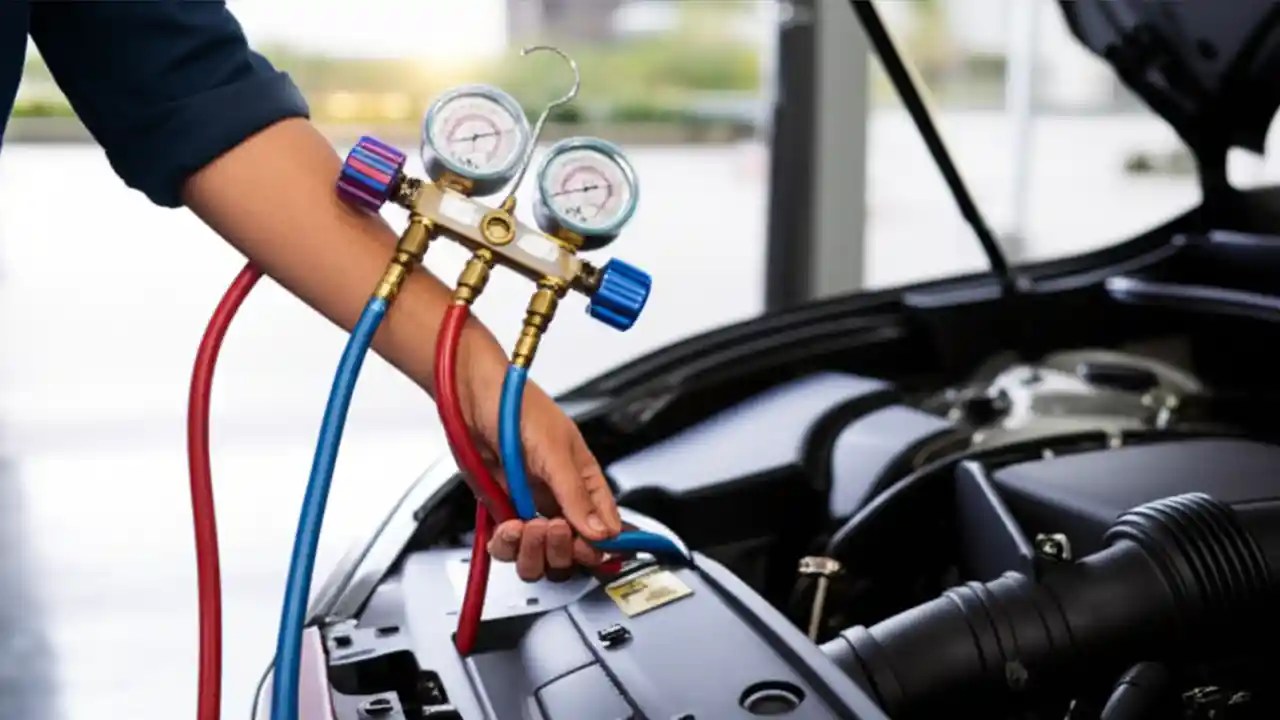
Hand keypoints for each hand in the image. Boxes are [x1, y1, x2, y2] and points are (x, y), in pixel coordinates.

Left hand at [454, 326, 622, 580]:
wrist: (472, 399)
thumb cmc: (518, 407)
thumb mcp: (554, 449)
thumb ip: (575, 494)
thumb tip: (602, 531)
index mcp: (584, 482)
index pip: (604, 526)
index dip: (602, 546)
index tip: (593, 552)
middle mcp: (559, 499)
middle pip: (573, 551)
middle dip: (564, 549)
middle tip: (553, 529)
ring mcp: (530, 508)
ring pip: (541, 556)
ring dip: (534, 551)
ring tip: (526, 527)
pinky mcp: (501, 512)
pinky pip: (508, 548)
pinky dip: (507, 546)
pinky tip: (507, 529)